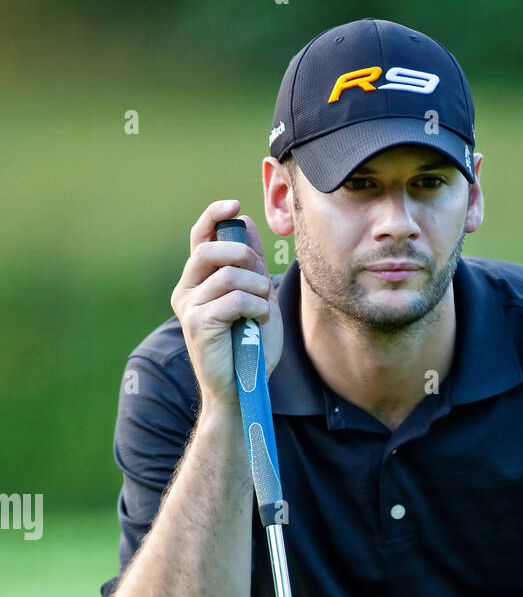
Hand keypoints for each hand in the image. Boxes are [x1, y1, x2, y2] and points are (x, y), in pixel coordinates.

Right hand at [170, 199, 283, 410]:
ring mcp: (189, 307)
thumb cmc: (250, 349)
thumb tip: (246, 223)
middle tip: (261, 280)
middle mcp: (186, 291)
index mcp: (198, 282)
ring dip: (256, 287)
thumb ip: (251, 265)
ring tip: (262, 308)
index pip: (200, 237)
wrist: (241, 391)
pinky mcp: (197, 324)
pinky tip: (259, 321)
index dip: (214, 216)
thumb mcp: (257, 299)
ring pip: (228, 275)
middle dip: (245, 257)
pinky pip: (233, 299)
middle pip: (211, 251)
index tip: (234, 205)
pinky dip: (256, 307)